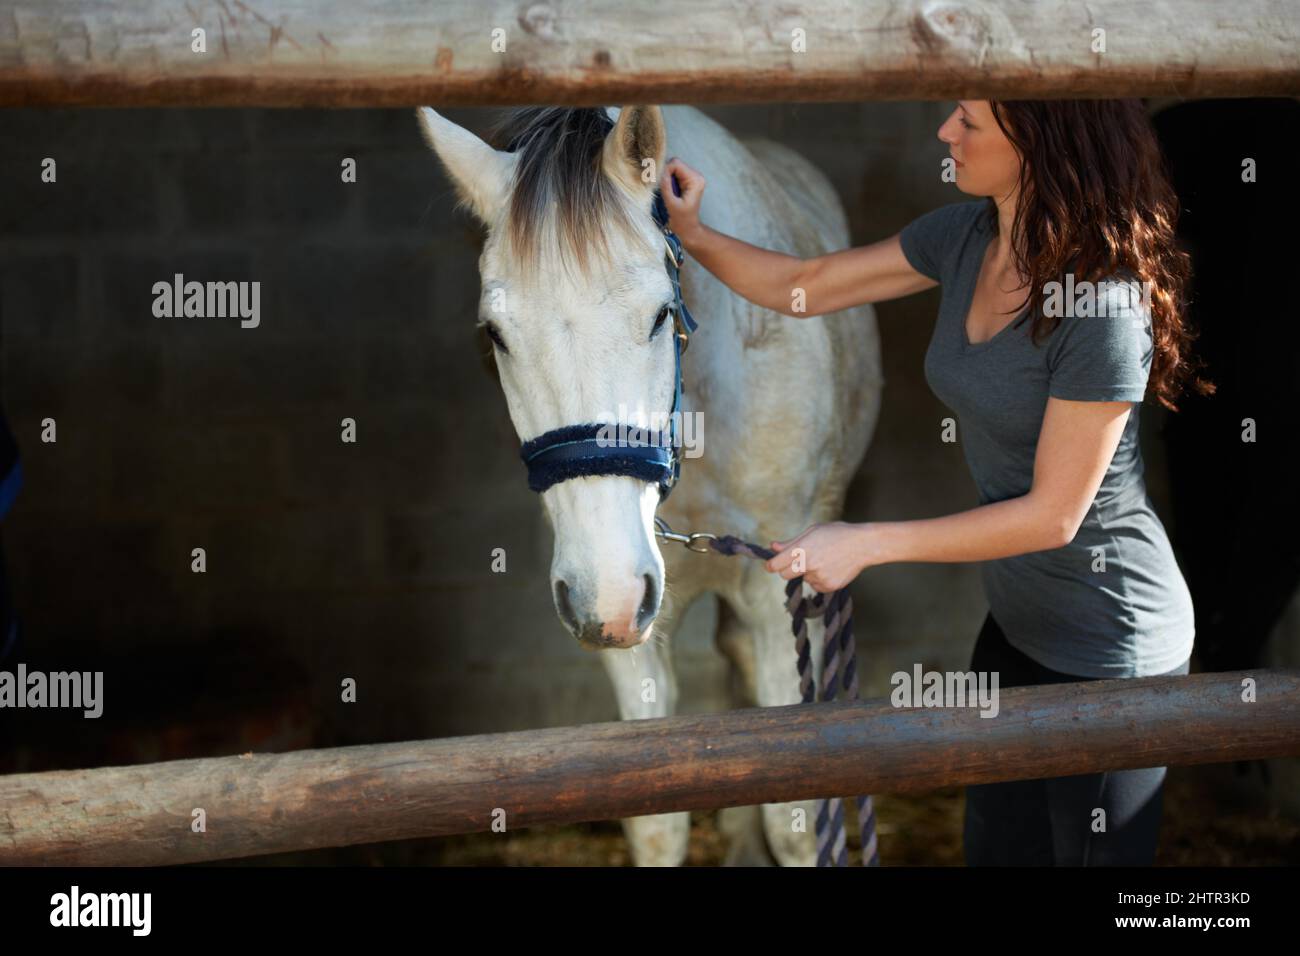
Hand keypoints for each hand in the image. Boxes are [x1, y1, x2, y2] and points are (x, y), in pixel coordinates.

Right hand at [661, 157, 705, 241]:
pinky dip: (668, 180)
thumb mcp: (672, 203)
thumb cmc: (682, 219)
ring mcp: (691, 177)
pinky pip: (673, 173)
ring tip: (666, 191)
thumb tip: (658, 171)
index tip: (660, 183)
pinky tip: (668, 190)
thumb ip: (666, 186)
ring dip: (666, 178)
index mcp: (695, 180)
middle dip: (666, 174)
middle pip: (675, 164)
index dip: (665, 171)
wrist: (688, 228)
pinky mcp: (686, 181)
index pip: (676, 164)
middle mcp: (695, 175)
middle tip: (662, 188)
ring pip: (673, 168)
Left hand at [764, 521, 882, 592]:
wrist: (863, 545)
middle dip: (787, 569)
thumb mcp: (812, 531)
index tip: (771, 565)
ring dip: (807, 572)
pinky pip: (815, 585)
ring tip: (824, 559)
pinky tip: (831, 567)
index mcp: (801, 549)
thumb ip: (791, 542)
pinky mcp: (828, 586)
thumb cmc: (837, 534)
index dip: (771, 565)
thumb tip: (773, 546)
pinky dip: (819, 579)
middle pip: (784, 575)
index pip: (775, 565)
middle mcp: (808, 565)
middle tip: (799, 560)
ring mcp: (818, 577)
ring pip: (803, 579)